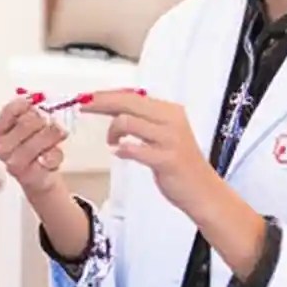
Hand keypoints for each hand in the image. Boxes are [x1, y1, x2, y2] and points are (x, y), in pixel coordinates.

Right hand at [0, 91, 67, 198]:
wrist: (40, 178)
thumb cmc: (35, 147)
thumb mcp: (31, 126)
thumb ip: (32, 109)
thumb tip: (39, 95)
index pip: (12, 109)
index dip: (29, 104)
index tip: (39, 106)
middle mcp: (2, 148)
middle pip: (29, 121)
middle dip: (46, 120)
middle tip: (53, 124)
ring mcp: (14, 164)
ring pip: (43, 136)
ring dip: (55, 135)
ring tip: (57, 139)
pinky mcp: (30, 176)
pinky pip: (51, 156)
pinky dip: (58, 154)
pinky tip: (54, 156)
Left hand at [81, 90, 214, 209]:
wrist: (203, 191)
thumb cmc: (179, 163)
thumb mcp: (162, 133)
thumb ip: (140, 118)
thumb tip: (110, 105)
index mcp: (169, 111)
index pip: (132, 95)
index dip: (106, 95)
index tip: (87, 97)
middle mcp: (171, 120)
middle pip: (128, 102)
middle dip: (101, 103)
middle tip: (83, 107)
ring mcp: (170, 139)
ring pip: (128, 121)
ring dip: (113, 131)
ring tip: (112, 141)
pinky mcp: (167, 159)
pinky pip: (135, 149)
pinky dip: (122, 150)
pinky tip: (120, 153)